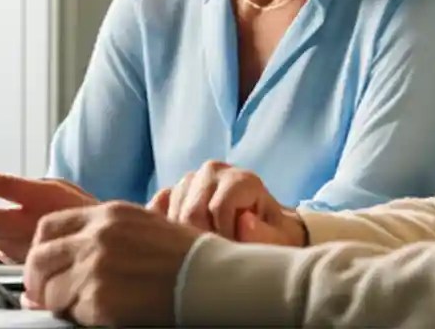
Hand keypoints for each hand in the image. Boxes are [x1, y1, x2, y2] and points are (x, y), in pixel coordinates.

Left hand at [0, 166, 97, 264]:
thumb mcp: (63, 190)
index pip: (5, 186)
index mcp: (42, 198)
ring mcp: (28, 247)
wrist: (106, 251)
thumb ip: (32, 188)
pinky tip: (2, 237)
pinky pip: (1, 251)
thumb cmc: (83, 215)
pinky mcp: (26, 265)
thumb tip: (5, 190)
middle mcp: (32, 224)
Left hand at [22, 202, 200, 325]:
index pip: (48, 227)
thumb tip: (68, 260)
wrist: (212, 280)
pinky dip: (77, 318)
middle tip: (45, 297)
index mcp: (108, 215)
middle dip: (37, 282)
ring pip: (48, 290)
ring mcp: (96, 267)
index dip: (40, 251)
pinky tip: (98, 316)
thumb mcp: (143, 228)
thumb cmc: (187, 258)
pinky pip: (69, 312)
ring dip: (56, 303)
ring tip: (77, 308)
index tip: (43, 268)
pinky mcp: (100, 298)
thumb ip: (104, 236)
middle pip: (39, 258)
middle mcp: (97, 236)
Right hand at [147, 160, 306, 245]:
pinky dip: (162, 232)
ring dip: (182, 241)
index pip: (218, 208)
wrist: (262, 231)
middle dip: (200, 243)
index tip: (231, 255)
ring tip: (203, 255)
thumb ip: (266, 235)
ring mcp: (189, 181)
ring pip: (170, 214)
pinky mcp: (171, 193)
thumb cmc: (272, 237)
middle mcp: (212, 172)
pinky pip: (154, 211)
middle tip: (213, 263)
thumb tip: (244, 222)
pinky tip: (178, 247)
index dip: (224, 238)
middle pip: (191, 212)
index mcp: (241, 179)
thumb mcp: (280, 241)